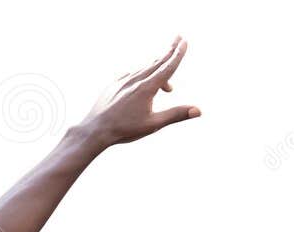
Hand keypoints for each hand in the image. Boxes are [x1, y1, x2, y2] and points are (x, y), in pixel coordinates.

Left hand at [77, 36, 199, 148]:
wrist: (96, 129)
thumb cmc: (125, 129)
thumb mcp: (154, 124)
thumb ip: (176, 115)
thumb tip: (198, 110)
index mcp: (147, 88)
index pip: (167, 67)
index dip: (177, 54)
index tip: (184, 42)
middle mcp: (135, 79)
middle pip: (156, 62)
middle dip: (169, 51)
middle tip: (178, 39)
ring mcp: (123, 80)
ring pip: (144, 69)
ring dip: (156, 68)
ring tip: (165, 75)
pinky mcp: (114, 84)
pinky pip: (132, 75)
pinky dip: (142, 75)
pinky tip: (142, 83)